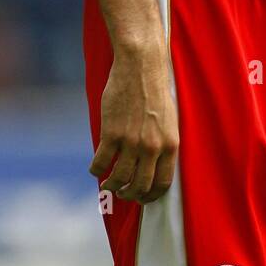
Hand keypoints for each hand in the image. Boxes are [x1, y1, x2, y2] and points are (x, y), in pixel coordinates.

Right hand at [89, 35, 178, 203]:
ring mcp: (131, 142)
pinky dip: (96, 170)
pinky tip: (95, 168)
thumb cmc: (155, 91)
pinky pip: (101, 163)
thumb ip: (162, 144)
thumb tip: (152, 166)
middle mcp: (152, 148)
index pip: (163, 184)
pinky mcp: (111, 134)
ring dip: (111, 186)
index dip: (151, 196)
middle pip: (140, 186)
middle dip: (130, 195)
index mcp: (170, 145)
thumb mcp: (168, 121)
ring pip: (119, 179)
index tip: (143, 198)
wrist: (140, 67)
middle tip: (123, 193)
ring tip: (108, 185)